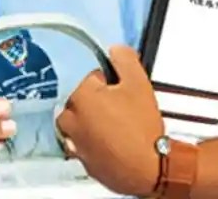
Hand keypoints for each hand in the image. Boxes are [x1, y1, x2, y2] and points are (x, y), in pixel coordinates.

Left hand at [55, 46, 164, 196]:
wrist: (148, 169)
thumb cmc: (141, 126)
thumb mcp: (139, 83)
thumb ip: (125, 59)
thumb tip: (114, 49)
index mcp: (80, 95)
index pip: (90, 78)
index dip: (109, 83)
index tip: (121, 92)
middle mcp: (69, 118)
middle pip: (81, 99)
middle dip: (97, 101)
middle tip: (121, 110)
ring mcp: (72, 141)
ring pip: (78, 122)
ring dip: (91, 122)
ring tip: (116, 128)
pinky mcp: (80, 160)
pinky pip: (82, 143)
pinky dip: (92, 142)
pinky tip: (111, 144)